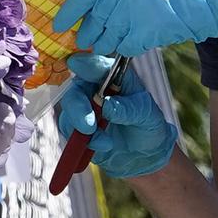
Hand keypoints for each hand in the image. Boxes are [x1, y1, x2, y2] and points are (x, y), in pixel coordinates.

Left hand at [53, 0, 217, 57]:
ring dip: (107, 43)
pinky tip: (135, 43)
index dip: (70, 12)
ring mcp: (134, 13)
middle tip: (86, 41)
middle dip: (89, 34)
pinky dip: (127, 49)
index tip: (59, 25)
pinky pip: (127, 47)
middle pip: (95, 21)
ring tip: (110, 43)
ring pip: (108, 38)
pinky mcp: (147, 32)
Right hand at [58, 54, 176, 177]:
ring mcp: (84, 108)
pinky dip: (85, 140)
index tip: (76, 64)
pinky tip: (104, 145)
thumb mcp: (145, 114)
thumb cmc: (148, 124)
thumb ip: (127, 108)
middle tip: (89, 125)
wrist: (145, 153)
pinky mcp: (77, 127)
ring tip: (104, 141)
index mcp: (112, 76)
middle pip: (75, 89)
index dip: (85, 64)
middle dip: (78, 106)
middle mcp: (94, 89)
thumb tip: (104, 104)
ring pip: (69, 110)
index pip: (96, 65)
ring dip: (81, 125)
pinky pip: (70, 130)